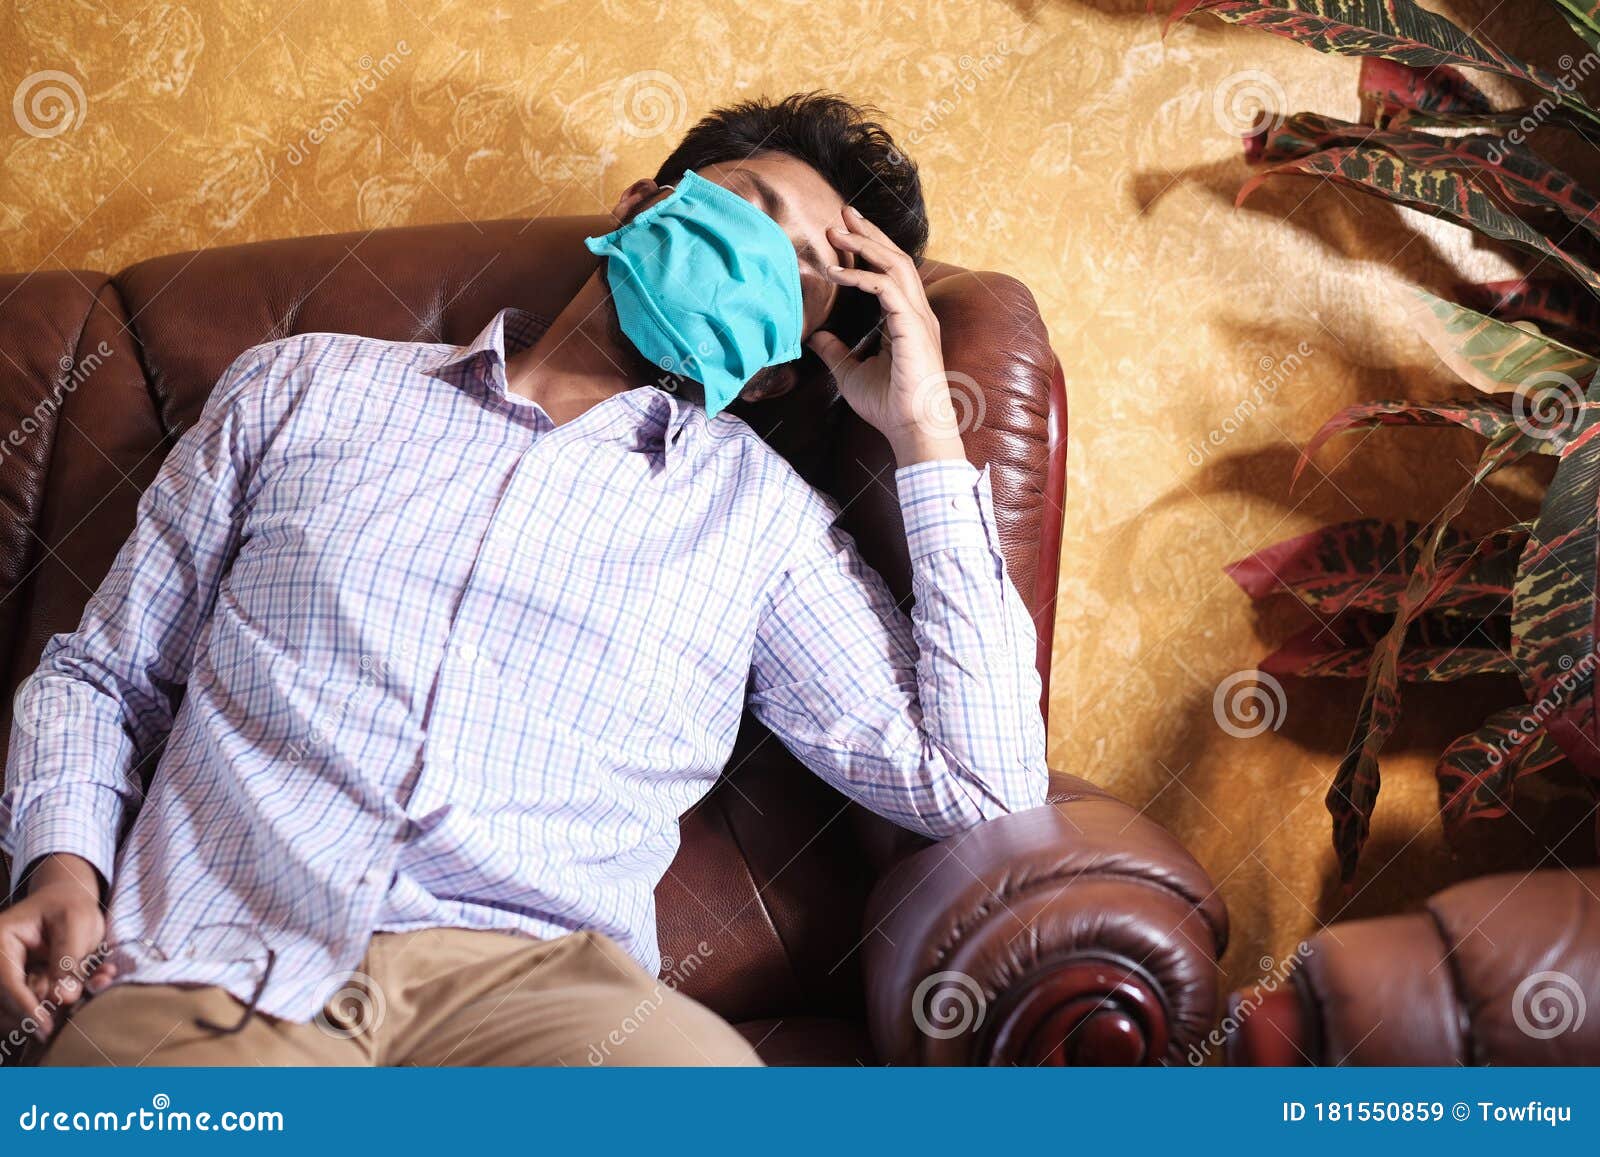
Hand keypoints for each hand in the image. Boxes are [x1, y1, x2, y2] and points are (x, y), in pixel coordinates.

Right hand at [0, 854, 113, 1040]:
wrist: (69, 903)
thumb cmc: (71, 908)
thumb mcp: (76, 924)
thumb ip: (68, 960)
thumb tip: (63, 999)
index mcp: (1, 941)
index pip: (6, 981)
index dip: (24, 1006)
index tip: (44, 1027)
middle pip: (7, 1003)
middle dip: (43, 1009)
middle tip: (78, 1002)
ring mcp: (7, 978)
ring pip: (19, 1012)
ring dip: (55, 1008)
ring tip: (93, 982)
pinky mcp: (19, 990)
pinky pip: (33, 1010)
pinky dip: (61, 1005)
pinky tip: (93, 982)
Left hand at [806, 205, 967, 467]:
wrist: (913, 430)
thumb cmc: (890, 406)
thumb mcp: (852, 373)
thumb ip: (837, 352)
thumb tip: (816, 337)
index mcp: (908, 321)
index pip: (890, 273)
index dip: (869, 249)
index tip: (845, 232)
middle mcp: (917, 313)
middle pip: (896, 258)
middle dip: (869, 233)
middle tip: (843, 212)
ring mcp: (918, 318)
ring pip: (895, 265)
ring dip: (865, 244)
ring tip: (835, 231)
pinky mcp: (912, 327)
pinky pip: (886, 288)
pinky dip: (861, 275)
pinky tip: (836, 272)